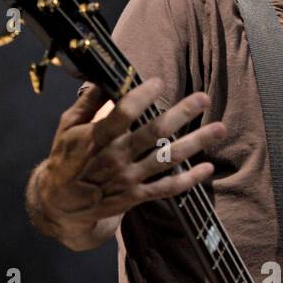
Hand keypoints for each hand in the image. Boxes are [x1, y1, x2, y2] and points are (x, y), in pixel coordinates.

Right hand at [34, 77, 225, 246]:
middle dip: (181, 113)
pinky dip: (189, 180)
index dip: (141, 96)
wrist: (62, 204)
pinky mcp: (136, 196)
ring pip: (168, 159)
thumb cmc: (66, 158)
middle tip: (203, 98)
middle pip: (154, 133)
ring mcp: (128, 178)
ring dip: (196, 143)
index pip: (122, 113)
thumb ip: (86, 103)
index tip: (158, 82)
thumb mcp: (67, 127)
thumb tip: (103, 77)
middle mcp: (116, 158)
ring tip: (219, 129)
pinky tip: (208, 168)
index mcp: (97, 138)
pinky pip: (167, 188)